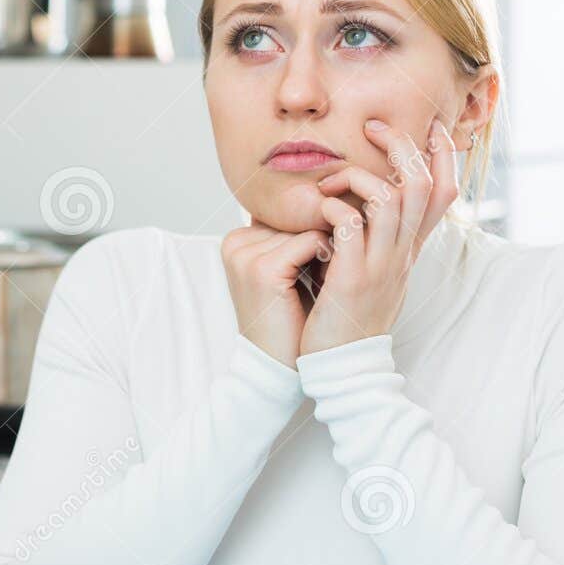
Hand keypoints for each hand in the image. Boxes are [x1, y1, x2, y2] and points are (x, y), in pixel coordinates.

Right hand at [221, 221, 331, 367]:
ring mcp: (245, 255)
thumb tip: (329, 200)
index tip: (308, 272)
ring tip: (318, 284)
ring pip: (307, 228)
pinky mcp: (262, 268)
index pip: (289, 216)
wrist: (279, 364)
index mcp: (236, 240)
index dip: (310, 240)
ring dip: (326, 252)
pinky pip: (312, 241)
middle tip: (318, 279)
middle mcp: (234, 242)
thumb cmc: (290, 318)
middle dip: (318, 243)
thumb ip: (292, 235)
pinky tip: (323, 283)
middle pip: (298, 219)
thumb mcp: (287, 270)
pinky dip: (327, 258)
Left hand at [299, 117, 459, 356]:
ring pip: (392, 199)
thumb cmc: (348, 315)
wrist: (342, 365)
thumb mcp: (374, 272)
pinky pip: (351, 227)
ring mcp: (380, 265)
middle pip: (422, 184)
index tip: (428, 125)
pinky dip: (335, 209)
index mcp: (410, 249)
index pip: (444, 192)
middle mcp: (402, 254)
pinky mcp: (351, 279)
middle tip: (373, 127)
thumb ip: (378, 238)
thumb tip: (366, 203)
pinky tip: (318, 211)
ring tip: (331, 178)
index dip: (441, 154)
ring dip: (360, 177)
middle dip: (403, 146)